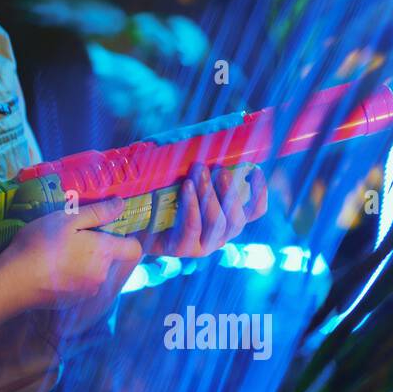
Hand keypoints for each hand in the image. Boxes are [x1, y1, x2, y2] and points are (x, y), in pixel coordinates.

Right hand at [0, 197, 143, 312]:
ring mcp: (89, 292)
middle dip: (102, 250)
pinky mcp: (75, 303)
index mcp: (104, 253)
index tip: (108, 230)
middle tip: (77, 238)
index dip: (126, 238)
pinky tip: (55, 271)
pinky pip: (84, 287)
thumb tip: (121, 204)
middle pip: (114, 261)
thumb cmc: (40, 244)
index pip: (134, 248)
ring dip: (88, 264)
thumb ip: (97, 213)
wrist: (15, 281)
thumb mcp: (66, 219)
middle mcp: (102, 276)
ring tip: (63, 254)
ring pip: (98, 274)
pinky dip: (75, 278)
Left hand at [142, 162, 267, 257]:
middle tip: (219, 169)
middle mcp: (219, 236)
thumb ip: (201, 170)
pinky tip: (187, 187)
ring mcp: (202, 245)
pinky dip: (191, 206)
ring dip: (210, 195)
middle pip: (236, 219)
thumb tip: (209, 143)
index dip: (260, 193)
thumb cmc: (163, 198)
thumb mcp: (184, 181)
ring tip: (199, 172)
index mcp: (226, 220)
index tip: (256, 170)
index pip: (254, 212)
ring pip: (217, 224)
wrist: (132, 224)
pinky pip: (192, 228)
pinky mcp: (181, 248)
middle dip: (230, 192)